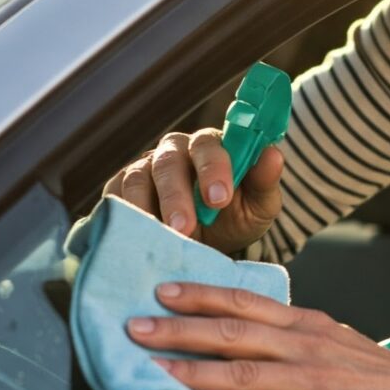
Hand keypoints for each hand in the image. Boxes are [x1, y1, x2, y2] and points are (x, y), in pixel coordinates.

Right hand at [103, 128, 283, 255]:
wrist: (205, 243)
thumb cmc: (234, 217)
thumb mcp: (258, 205)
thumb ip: (264, 181)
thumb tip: (274, 154)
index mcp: (211, 147)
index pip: (210, 146)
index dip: (214, 169)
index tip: (220, 199)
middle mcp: (174, 151)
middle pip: (169, 162)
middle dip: (177, 196)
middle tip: (185, 228)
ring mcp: (144, 168)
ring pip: (138, 178)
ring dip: (148, 208)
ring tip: (161, 236)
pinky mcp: (119, 188)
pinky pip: (115, 197)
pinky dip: (122, 215)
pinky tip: (133, 235)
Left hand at [125, 281, 389, 389]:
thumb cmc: (388, 378)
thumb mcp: (340, 341)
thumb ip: (296, 339)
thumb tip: (252, 340)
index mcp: (308, 325)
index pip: (245, 302)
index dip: (200, 295)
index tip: (162, 291)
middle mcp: (306, 346)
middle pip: (232, 333)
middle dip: (178, 330)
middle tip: (136, 327)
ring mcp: (315, 382)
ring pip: (243, 374)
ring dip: (193, 373)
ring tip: (155, 372)